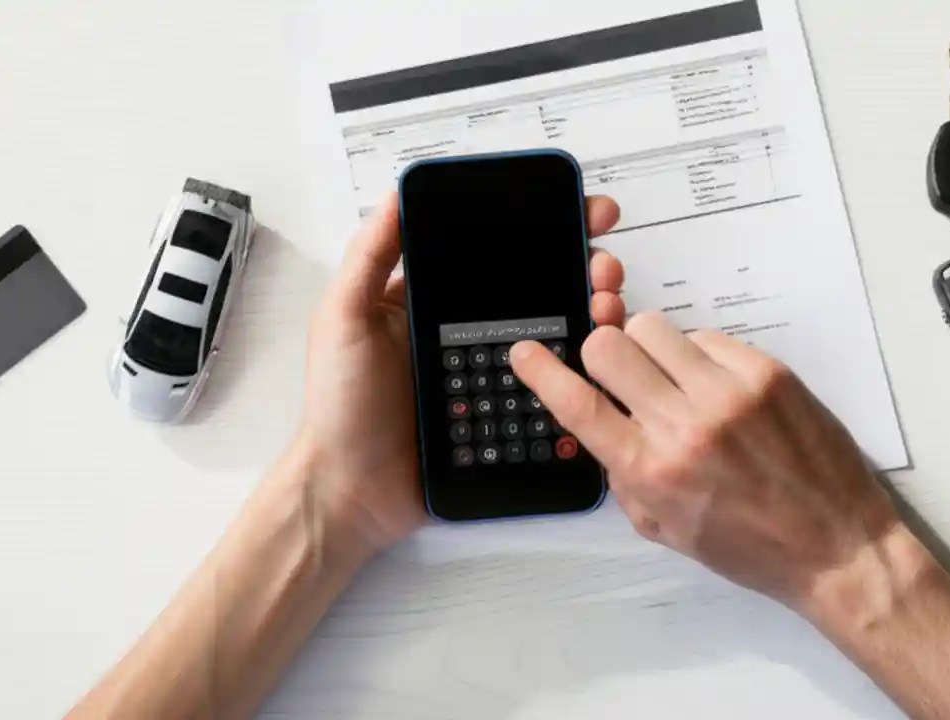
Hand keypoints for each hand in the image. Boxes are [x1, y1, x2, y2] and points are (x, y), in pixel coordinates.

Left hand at [294, 193, 626, 554]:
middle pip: (540, 287)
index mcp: (436, 300)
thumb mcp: (344, 319)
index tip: (582, 211)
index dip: (540, 225)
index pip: (495, 250)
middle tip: (604, 266)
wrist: (354, 493)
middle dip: (583, 266)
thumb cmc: (340, 405)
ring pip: (557, 333)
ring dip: (593, 310)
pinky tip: (604, 357)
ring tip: (608, 304)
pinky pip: (555, 387)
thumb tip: (397, 193)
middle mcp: (470, 331)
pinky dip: (585, 370)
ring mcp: (495, 374)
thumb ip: (368, 257)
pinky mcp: (510, 415)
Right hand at [510, 312, 902, 608]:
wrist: (835, 544)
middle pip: (608, 346)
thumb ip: (624, 474)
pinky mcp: (766, 373)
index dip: (541, 372)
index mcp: (651, 471)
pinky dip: (698, 355)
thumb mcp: (665, 528)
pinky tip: (716, 386)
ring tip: (671, 378)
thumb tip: (604, 424)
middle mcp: (684, 426)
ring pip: (653, 327)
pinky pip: (706, 336)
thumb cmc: (753, 545)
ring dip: (648, 348)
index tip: (526, 353)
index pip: (578, 404)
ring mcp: (727, 393)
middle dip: (602, 355)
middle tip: (620, 374)